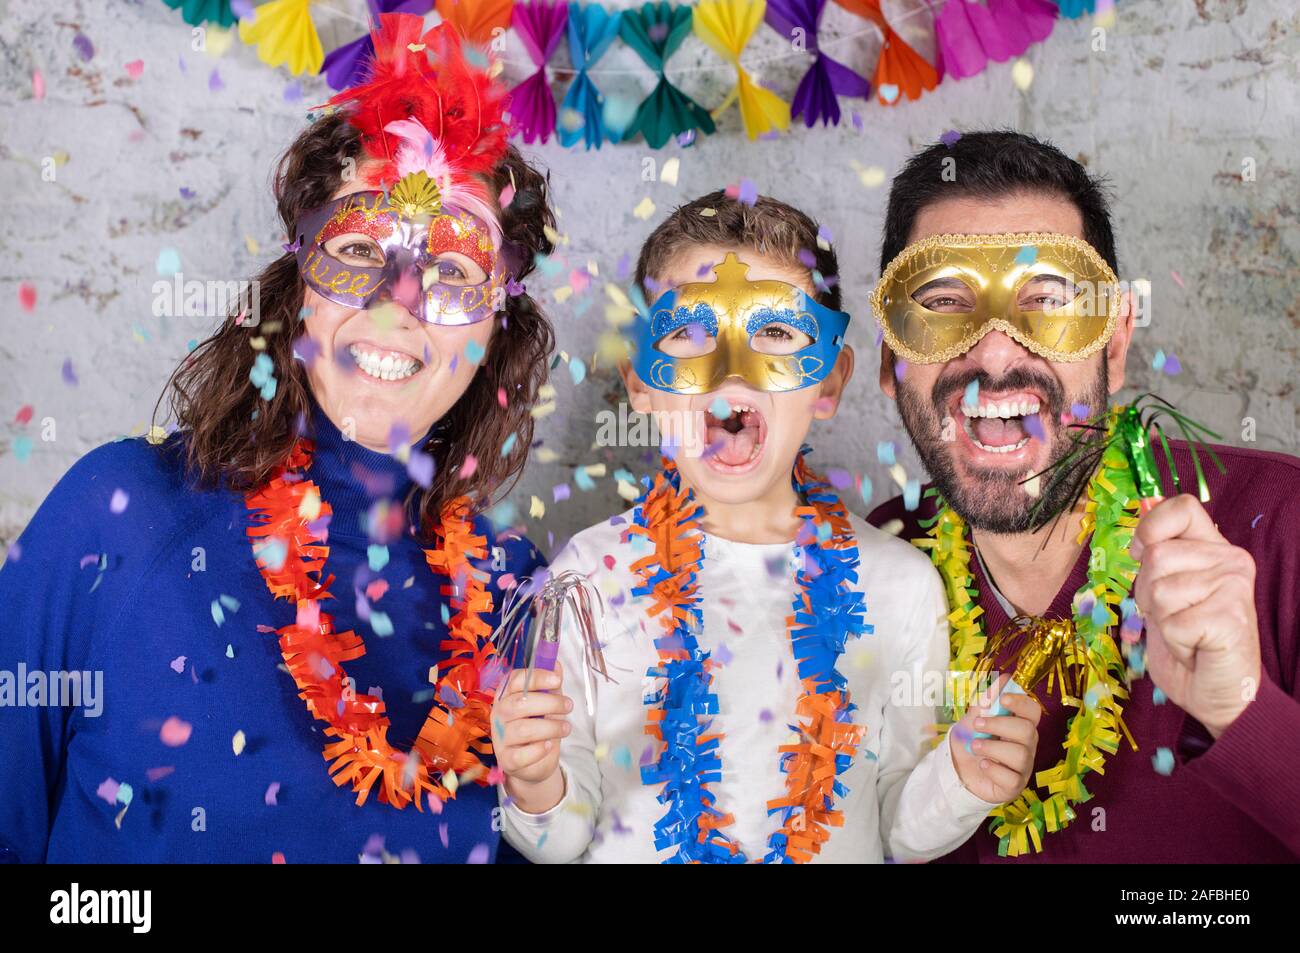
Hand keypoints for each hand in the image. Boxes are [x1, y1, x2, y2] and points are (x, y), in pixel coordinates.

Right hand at [490, 662, 571, 813]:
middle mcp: (499, 714)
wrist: (534, 761)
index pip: (515, 680)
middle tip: (568, 706)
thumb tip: (556, 665)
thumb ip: (551, 684)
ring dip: (551, 727)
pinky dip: (539, 750)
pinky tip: (549, 745)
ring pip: (523, 729)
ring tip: (565, 727)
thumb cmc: (539, 725)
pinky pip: (522, 755)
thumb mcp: (547, 702)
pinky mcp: (507, 759)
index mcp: (506, 695)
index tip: (557, 679)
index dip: (536, 677)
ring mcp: (501, 737)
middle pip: (519, 704)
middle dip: (550, 703)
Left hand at [951, 673, 1041, 803]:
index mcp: (1019, 725)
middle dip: (1000, 725)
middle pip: (1028, 732)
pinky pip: (1012, 778)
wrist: (957, 770)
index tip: (1003, 699)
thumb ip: (986, 701)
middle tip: (977, 725)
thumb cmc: (971, 741)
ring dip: (993, 748)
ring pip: (1020, 755)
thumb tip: (1004, 677)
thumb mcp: (973, 718)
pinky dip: (994, 769)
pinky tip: (983, 765)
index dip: (1022, 703)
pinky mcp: (1014, 786)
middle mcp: (1026, 746)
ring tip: (975, 747)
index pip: (1033, 711)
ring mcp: (1023, 767)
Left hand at [1132, 494, 1261, 737]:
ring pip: (1158, 590)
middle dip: (1148, 591)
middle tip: (1174, 615)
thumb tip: (1137, 539)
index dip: (1151, 526)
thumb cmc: (1189, 640)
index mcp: (1215, 547)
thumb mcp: (1165, 591)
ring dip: (1161, 620)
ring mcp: (1233, 587)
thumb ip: (1157, 561)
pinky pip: (1171, 622)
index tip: (1142, 552)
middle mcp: (1230, 560)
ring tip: (1186, 632)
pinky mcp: (1229, 618)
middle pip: (1156, 554)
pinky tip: (1195, 648)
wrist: (1219, 692)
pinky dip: (1173, 642)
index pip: (1183, 507)